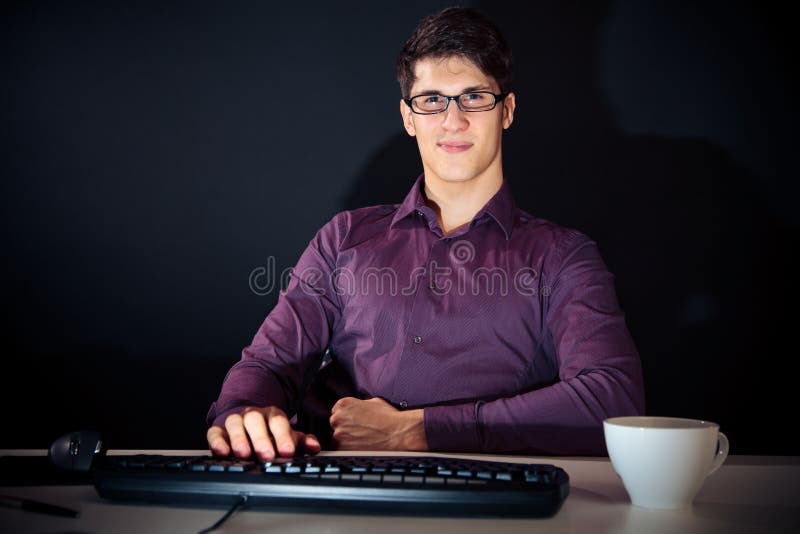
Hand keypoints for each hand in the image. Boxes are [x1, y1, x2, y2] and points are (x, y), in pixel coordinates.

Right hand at [206, 406, 320, 460]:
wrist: (247, 423)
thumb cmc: (270, 434)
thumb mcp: (288, 437)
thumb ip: (302, 441)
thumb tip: (314, 447)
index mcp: (272, 415)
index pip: (278, 421)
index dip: (283, 436)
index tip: (287, 452)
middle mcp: (253, 415)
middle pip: (256, 421)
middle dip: (261, 438)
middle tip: (267, 455)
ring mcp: (235, 420)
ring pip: (235, 423)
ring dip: (239, 439)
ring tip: (244, 454)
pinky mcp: (218, 429)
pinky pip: (215, 432)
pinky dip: (217, 441)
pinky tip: (222, 452)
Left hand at [329, 397, 427, 450]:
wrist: (397, 433)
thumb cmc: (389, 417)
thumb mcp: (373, 402)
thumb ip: (360, 404)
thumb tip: (357, 409)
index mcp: (344, 404)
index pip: (337, 410)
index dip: (346, 417)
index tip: (353, 421)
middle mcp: (338, 418)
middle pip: (336, 424)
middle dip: (345, 427)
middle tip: (360, 431)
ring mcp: (339, 434)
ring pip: (338, 438)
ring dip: (347, 439)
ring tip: (363, 440)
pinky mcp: (343, 449)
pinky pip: (342, 450)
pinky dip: (350, 449)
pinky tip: (362, 447)